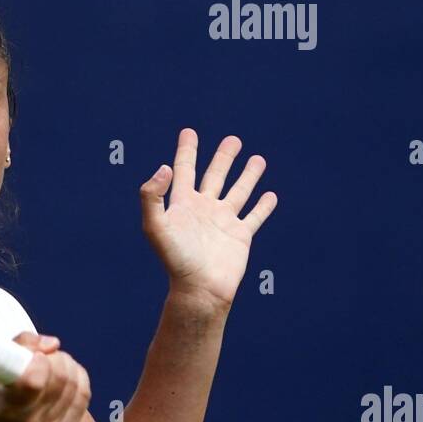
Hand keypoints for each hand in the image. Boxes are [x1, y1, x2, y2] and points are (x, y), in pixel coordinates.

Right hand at [0, 333, 89, 421]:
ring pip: (74, 382)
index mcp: (8, 405)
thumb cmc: (2, 390)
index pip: (34, 382)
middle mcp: (30, 421)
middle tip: (43, 358)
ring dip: (66, 365)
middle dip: (55, 358)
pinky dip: (77, 378)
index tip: (33, 356)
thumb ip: (23, 343)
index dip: (39, 361)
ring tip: (51, 367)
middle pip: (61, 377)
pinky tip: (64, 378)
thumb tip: (53, 344)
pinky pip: (84, 393)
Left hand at [140, 129, 276, 310]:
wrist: (199, 289)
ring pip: (239, 191)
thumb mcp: (155, 227)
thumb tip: (165, 167)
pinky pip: (255, 216)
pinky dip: (263, 206)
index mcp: (183, 205)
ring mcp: (223, 222)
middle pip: (215, 176)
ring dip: (248, 175)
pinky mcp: (241, 236)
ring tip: (258, 158)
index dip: (186, 151)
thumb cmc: (176, 261)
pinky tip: (270, 195)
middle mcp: (204, 210)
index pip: (184, 170)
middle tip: (233, 140)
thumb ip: (152, 196)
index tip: (189, 132)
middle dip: (223, 158)